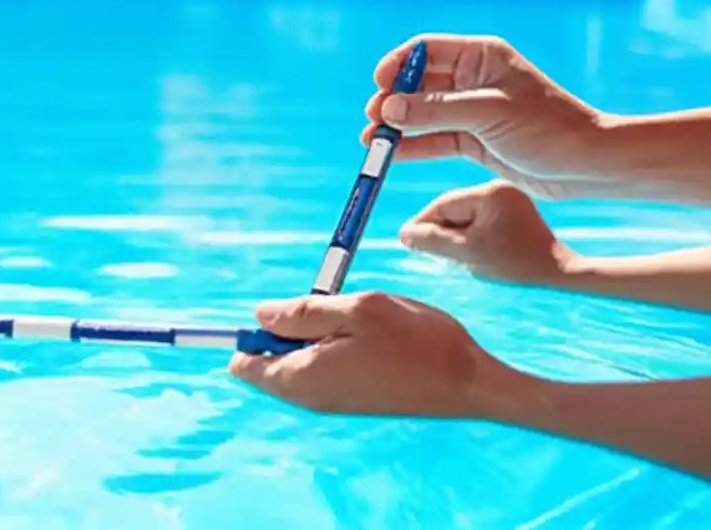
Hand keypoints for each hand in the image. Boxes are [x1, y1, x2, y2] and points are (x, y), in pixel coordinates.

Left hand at [229, 292, 517, 417]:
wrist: (467, 383)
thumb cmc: (415, 342)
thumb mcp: (356, 309)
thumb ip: (302, 313)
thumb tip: (259, 314)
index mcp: (301, 377)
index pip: (243, 363)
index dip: (255, 331)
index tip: (290, 308)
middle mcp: (309, 397)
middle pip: (269, 361)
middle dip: (287, 328)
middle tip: (333, 309)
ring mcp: (331, 401)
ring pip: (299, 361)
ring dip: (316, 334)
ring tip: (359, 321)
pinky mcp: (351, 398)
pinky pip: (324, 368)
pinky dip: (335, 346)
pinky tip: (371, 335)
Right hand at [362, 34, 607, 199]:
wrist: (586, 164)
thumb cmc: (547, 128)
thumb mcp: (487, 114)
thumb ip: (435, 110)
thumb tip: (387, 108)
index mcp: (482, 56)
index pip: (426, 49)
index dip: (398, 64)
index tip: (379, 84)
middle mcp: (473, 79)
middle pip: (418, 83)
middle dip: (392, 101)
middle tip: (372, 120)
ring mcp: (472, 111)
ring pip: (422, 114)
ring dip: (396, 127)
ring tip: (371, 142)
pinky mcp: (474, 141)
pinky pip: (433, 139)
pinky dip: (412, 147)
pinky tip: (391, 156)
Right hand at [398, 180, 575, 285]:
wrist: (561, 275)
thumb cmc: (516, 265)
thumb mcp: (468, 253)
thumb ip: (432, 241)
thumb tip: (404, 234)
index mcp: (489, 192)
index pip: (442, 205)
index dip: (423, 226)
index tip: (410, 245)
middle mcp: (499, 188)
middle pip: (452, 210)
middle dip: (442, 234)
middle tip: (435, 257)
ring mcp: (509, 199)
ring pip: (465, 217)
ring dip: (457, 238)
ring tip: (463, 261)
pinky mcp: (515, 213)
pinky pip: (481, 221)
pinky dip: (473, 238)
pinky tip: (478, 257)